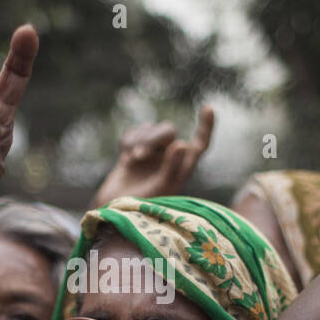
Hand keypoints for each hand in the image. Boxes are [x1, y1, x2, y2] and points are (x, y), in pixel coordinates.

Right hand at [91, 105, 214, 208]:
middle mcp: (168, 159)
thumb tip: (183, 143)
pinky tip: (124, 158)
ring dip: (140, 141)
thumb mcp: (160, 189)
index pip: (198, 145)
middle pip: (168, 131)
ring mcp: (150, 154)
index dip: (205, 127)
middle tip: (139, 156)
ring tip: (132, 160)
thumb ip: (173, 167)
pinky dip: (128, 142)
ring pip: (150, 129)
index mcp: (182, 169)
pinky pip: (133, 133)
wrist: (112, 211)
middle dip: (153, 138)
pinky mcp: (132, 152)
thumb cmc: (141, 207)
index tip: (207, 108)